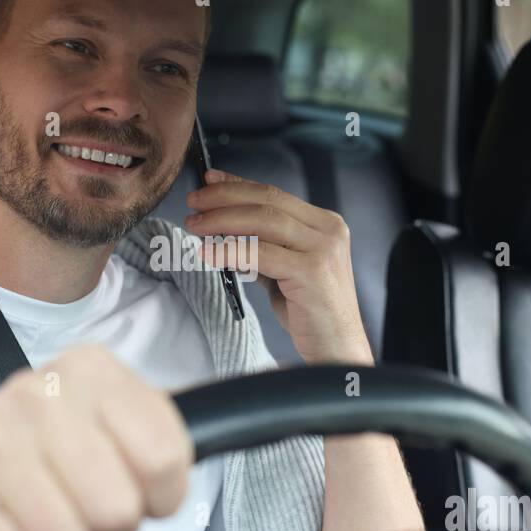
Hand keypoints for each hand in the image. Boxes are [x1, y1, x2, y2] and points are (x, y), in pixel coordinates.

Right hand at [0, 346, 192, 530]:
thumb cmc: (43, 445)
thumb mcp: (107, 418)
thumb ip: (161, 433)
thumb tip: (224, 439)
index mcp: (91, 372)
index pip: (165, 457)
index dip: (161, 497)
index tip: (142, 493)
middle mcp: (38, 393)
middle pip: (119, 510)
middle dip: (109, 530)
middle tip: (85, 510)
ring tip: (48, 521)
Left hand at [184, 168, 372, 364]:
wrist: (337, 350)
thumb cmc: (310, 313)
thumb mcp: (285, 271)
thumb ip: (263, 248)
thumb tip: (221, 229)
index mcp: (325, 224)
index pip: (275, 194)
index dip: (238, 184)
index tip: (208, 179)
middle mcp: (329, 230)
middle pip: (267, 201)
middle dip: (224, 198)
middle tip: (193, 202)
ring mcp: (324, 249)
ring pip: (263, 221)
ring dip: (221, 220)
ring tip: (194, 225)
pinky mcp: (312, 272)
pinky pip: (260, 254)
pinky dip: (229, 250)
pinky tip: (207, 253)